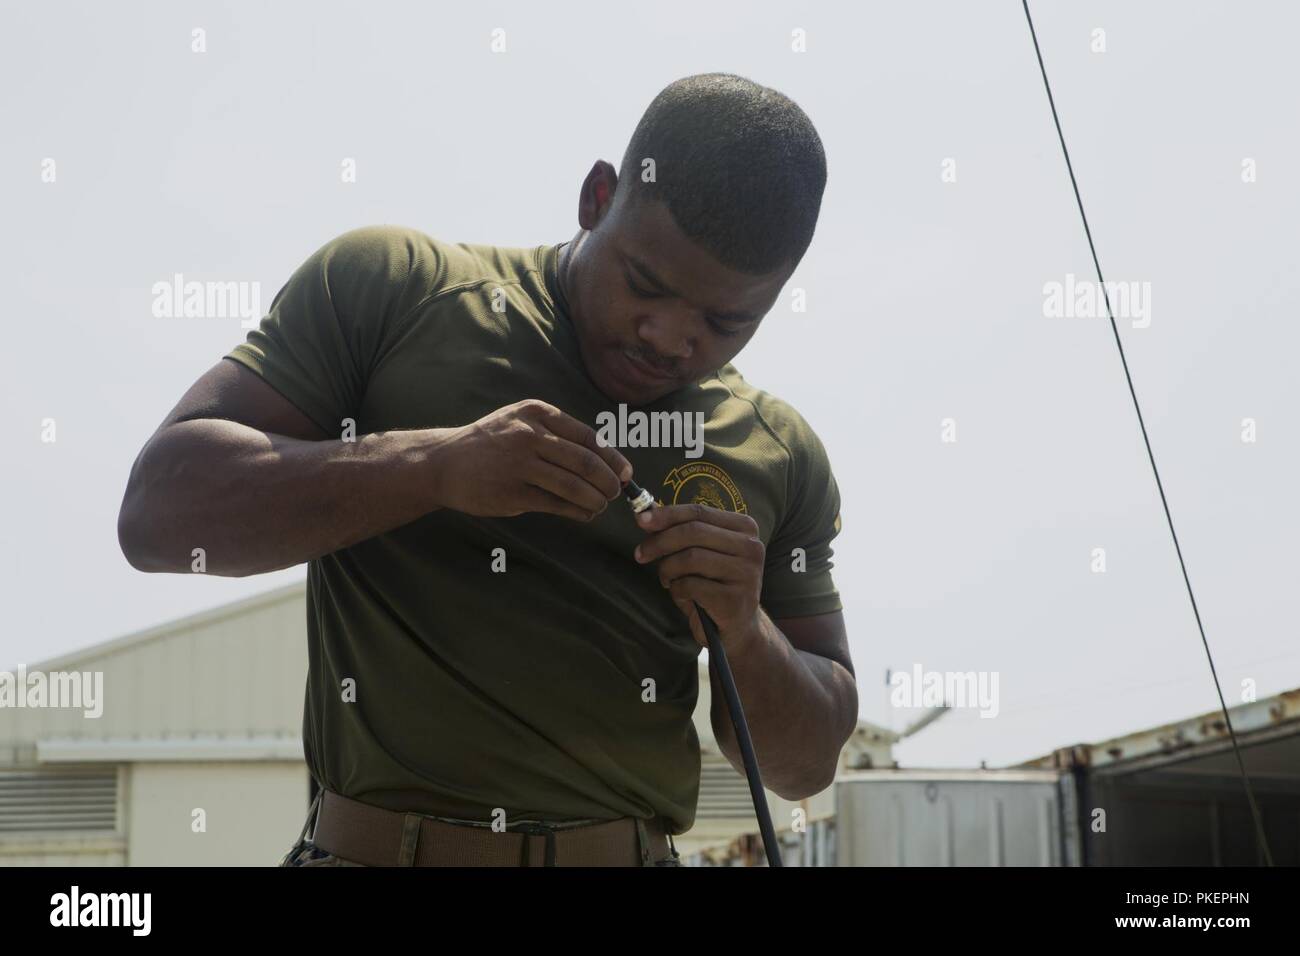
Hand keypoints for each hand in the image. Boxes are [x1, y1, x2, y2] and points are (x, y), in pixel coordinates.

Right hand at [429, 399, 631, 520]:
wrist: (444, 462)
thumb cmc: (490, 443)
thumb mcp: (520, 421)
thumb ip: (555, 433)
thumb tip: (603, 457)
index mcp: (537, 413)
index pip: (587, 436)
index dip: (612, 457)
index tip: (626, 472)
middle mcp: (530, 435)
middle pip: (585, 461)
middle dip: (608, 481)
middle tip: (616, 492)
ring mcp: (520, 465)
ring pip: (574, 485)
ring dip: (595, 499)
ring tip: (601, 505)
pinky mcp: (513, 493)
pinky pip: (556, 504)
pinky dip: (577, 511)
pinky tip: (584, 514)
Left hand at [632, 503, 764, 645]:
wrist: (736, 626)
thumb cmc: (714, 584)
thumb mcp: (701, 553)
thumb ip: (680, 532)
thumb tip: (647, 516)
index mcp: (745, 528)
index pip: (699, 512)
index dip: (667, 515)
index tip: (641, 520)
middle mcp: (751, 547)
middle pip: (693, 532)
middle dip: (660, 542)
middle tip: (640, 554)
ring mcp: (746, 573)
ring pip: (690, 558)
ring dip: (668, 569)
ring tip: (667, 580)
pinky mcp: (735, 599)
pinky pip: (691, 585)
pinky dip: (677, 591)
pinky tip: (682, 597)